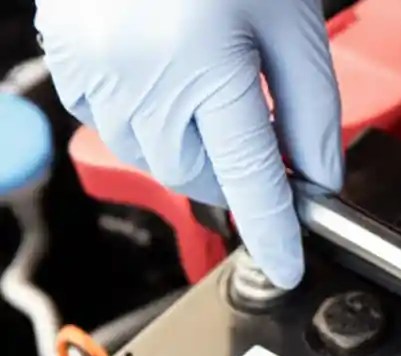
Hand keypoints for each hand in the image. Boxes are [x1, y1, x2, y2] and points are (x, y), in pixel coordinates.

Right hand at [35, 0, 343, 287]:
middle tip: (257, 124)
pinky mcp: (65, 60)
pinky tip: (167, 75)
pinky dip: (148, 119)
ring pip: (155, 157)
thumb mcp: (292, 25)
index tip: (287, 266)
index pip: (251, 179)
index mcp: (205, 64)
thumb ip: (311, 109)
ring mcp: (92, 69)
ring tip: (211, 84)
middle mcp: (139, 75)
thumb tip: (316, 178)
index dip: (274, 232)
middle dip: (236, 167)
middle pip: (200, 174)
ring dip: (193, 146)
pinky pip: (112, 123)